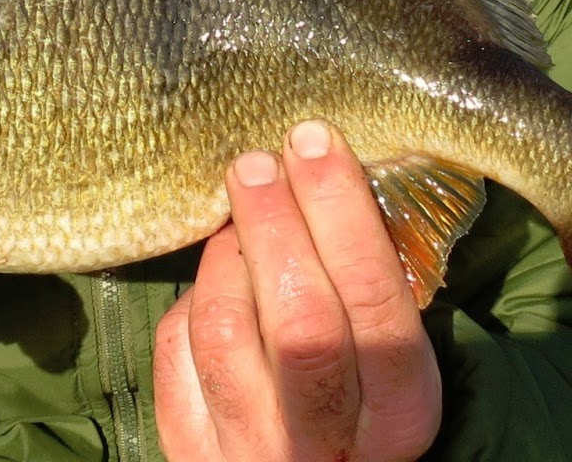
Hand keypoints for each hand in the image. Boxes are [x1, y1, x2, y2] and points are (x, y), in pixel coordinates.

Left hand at [154, 120, 440, 461]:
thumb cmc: (358, 392)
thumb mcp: (390, 356)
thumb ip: (370, 280)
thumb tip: (327, 162)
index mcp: (397, 413)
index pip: (375, 304)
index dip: (342, 213)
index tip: (314, 140)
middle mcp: (324, 443)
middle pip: (300, 324)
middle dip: (275, 225)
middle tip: (256, 160)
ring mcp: (248, 451)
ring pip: (223, 332)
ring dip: (225, 256)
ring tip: (237, 217)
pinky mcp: (187, 450)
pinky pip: (175, 352)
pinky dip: (191, 301)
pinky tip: (216, 279)